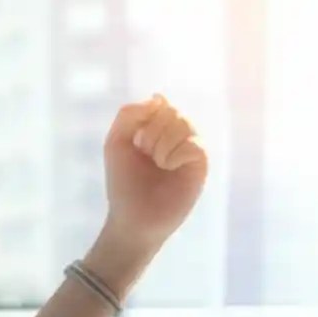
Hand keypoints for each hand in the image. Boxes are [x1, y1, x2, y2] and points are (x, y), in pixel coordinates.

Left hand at [89, 94, 208, 294]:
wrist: (133, 217)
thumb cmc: (124, 183)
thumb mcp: (116, 142)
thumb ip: (130, 114)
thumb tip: (159, 99)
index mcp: (159, 128)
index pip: (159, 104)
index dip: (144, 120)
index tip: (136, 143)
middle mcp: (178, 136)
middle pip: (171, 111)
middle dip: (151, 134)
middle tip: (147, 157)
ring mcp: (191, 149)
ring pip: (183, 124)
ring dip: (161, 145)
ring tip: (158, 166)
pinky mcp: (201, 165)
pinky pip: (192, 143)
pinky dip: (173, 155)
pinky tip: (168, 169)